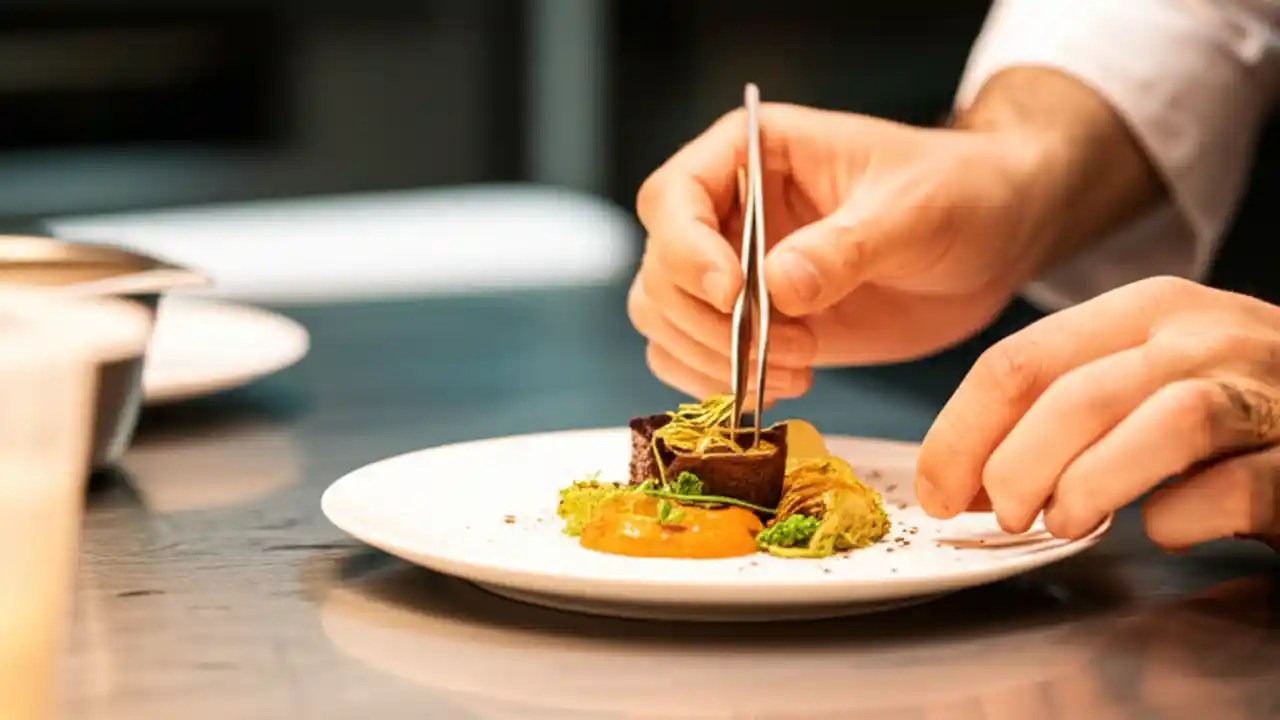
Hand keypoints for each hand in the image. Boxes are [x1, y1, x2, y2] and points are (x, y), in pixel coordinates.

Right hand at [628, 69, 1161, 402]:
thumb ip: (845, 245)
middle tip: (783, 344)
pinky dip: (718, 383)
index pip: (674, 197)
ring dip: (713, 359)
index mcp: (751, 153)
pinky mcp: (755, 324)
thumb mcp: (914, 208)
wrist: (996, 238)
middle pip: (661, 270)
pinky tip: (779, 388)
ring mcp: (737, 271)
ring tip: (795, 369)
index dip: (686, 250)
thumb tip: (776, 288)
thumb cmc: (960, 191)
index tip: (734, 293)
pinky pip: (695, 359)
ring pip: (665, 320)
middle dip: (708, 321)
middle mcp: (728, 212)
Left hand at [917, 275, 1279, 551]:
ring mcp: (1265, 392)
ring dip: (1090, 485)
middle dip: (1013, 467)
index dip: (960, 435)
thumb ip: (1063, 409)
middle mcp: (1206, 337)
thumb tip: (966, 475)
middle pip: (1075, 394)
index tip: (936, 491)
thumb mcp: (1144, 377)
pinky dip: (1184, 516)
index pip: (1019, 362)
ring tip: (1064, 523)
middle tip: (1001, 515)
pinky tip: (1164, 527)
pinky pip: (1235, 487)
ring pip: (1161, 423)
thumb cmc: (1235, 406)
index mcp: (1146, 311)